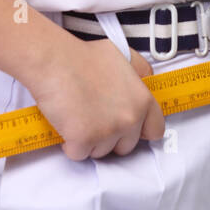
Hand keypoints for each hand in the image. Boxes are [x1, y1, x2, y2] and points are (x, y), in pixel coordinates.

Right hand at [27, 33, 165, 161]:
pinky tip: (66, 125)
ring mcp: (108, 131)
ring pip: (101, 152)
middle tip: (94, 119)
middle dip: (110, 138)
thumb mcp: (122, 55)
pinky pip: (79, 154)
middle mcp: (130, 118)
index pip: (155, 130)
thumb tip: (146, 78)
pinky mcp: (84, 140)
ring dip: (89, 141)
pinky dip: (70, 145)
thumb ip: (139, 70)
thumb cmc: (82, 57)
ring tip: (78, 117)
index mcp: (142, 101)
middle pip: (125, 146)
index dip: (139, 131)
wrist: (54, 61)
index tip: (127, 128)